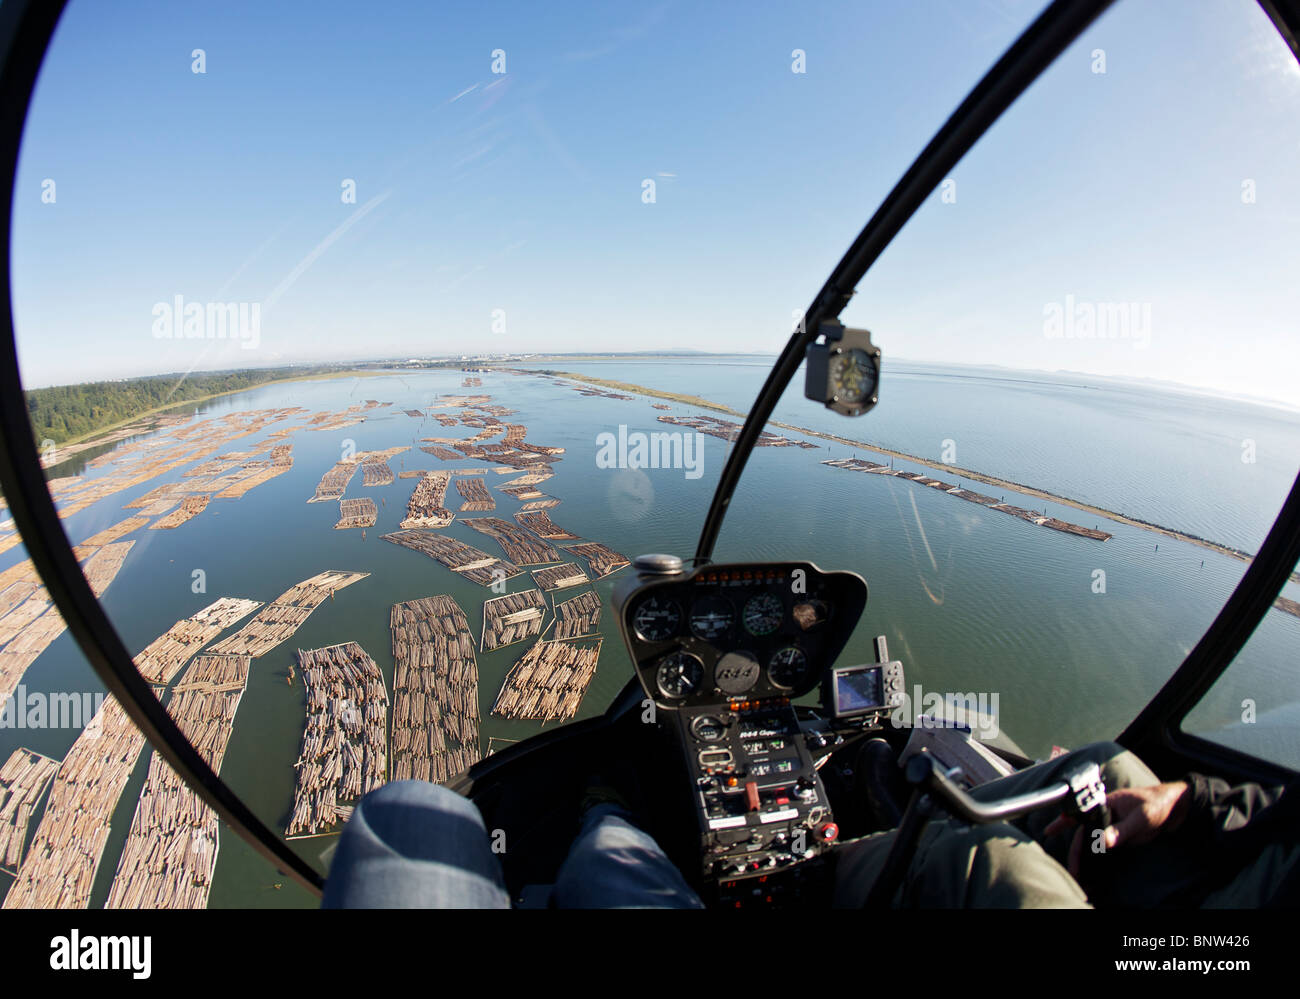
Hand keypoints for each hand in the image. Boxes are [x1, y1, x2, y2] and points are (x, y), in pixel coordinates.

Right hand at [1044, 781, 1189, 876]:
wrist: (1177, 808)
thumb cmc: (1158, 803)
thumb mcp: (1141, 817)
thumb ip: (1122, 829)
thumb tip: (1104, 842)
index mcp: (1106, 804)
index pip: (1079, 814)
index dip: (1062, 823)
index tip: (1049, 832)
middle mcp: (1106, 816)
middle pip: (1085, 835)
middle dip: (1077, 853)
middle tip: (1074, 871)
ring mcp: (1113, 827)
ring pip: (1094, 844)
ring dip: (1087, 859)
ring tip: (1082, 876)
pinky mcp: (1122, 837)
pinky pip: (1106, 850)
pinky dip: (1100, 862)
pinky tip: (1096, 873)